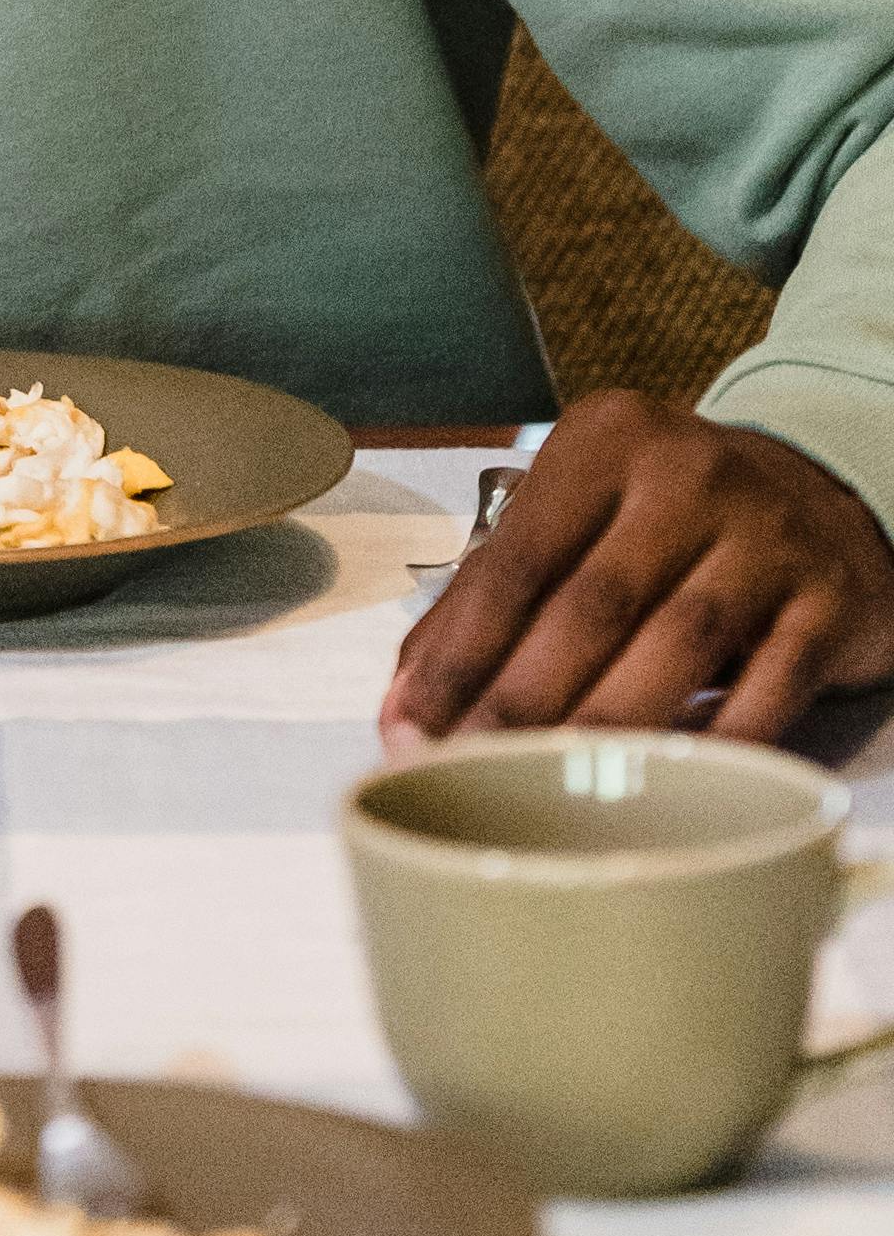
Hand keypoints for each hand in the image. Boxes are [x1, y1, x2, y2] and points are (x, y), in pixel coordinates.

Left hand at [380, 389, 893, 752]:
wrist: (825, 499)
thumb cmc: (673, 518)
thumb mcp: (586, 516)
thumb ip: (498, 592)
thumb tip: (407, 697)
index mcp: (605, 443)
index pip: (515, 558)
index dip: (458, 651)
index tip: (406, 726)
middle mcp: (686, 475)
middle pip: (591, 606)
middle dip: (517, 702)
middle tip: (462, 771)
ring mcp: (766, 537)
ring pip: (676, 646)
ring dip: (605, 729)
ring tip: (546, 793)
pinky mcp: (829, 602)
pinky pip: (768, 689)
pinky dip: (716, 745)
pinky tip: (666, 791)